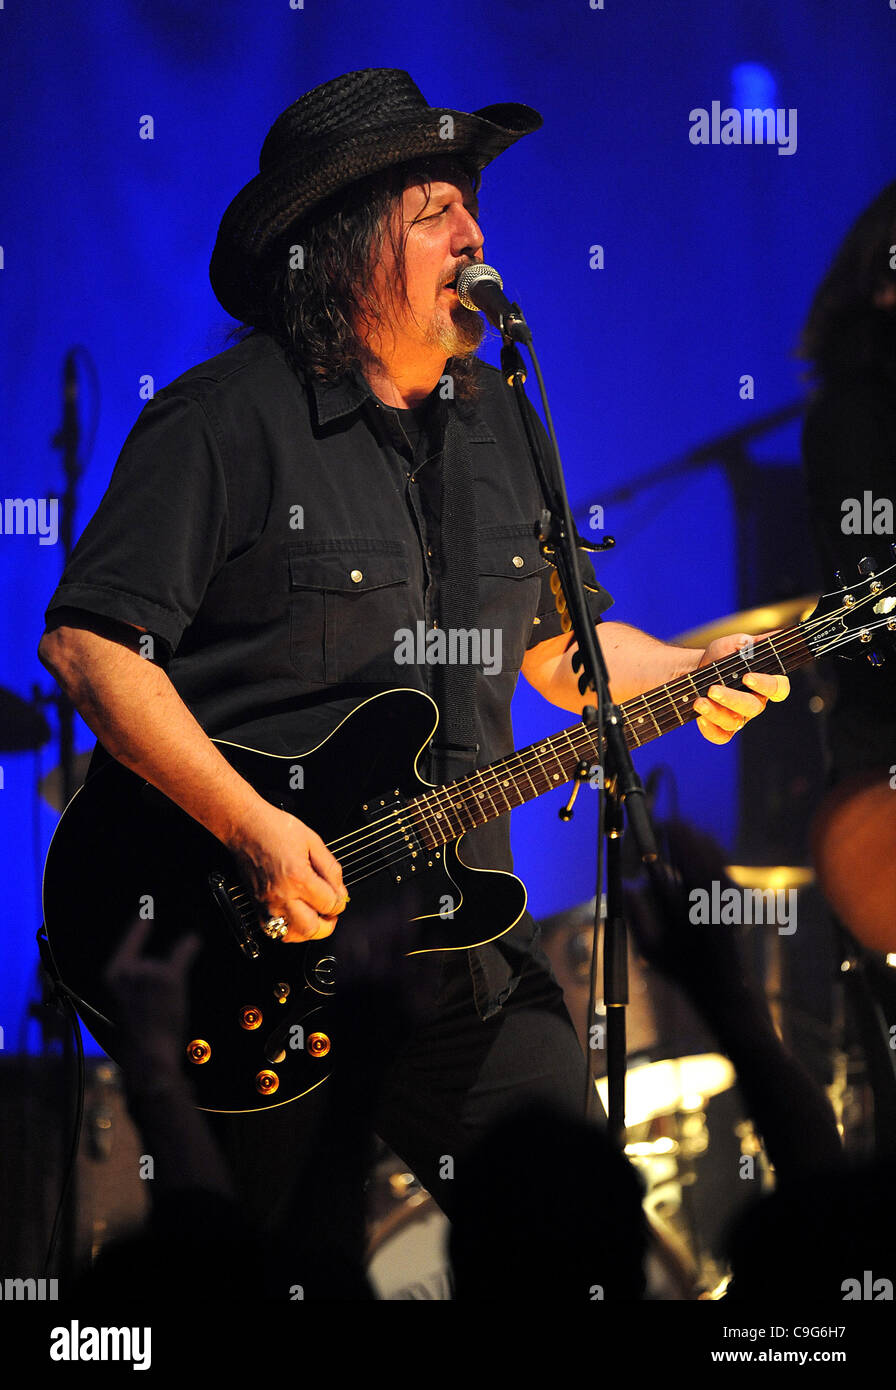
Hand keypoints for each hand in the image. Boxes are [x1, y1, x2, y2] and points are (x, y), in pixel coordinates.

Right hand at [104, 917, 200, 1070]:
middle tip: (161, 1002)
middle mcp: (128, 969)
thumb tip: (144, 961)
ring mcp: (149, 971)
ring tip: (166, 1011)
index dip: (138, 928)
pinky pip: (183, 954)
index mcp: (111, 975)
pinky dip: (189, 947)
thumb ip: (131, 980)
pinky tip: (194, 940)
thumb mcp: (124, 1004)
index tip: (146, 912)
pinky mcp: (169, 977)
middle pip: (150, 960)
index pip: (126, 943)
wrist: (148, 1057)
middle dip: (160, 978)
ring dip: (171, 985)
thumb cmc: (137, 1034)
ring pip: (168, 968)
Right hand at [231, 803, 347, 942]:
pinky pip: (274, 931)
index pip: (329, 904)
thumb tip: (340, 890)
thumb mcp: (313, 841)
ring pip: (292, 935)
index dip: (340, 901)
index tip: (339, 895)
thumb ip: (331, 868)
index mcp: (298, 877)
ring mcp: (267, 904)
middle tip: (330, 910)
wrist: (246, 827)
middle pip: (312, 928)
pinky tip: (295, 916)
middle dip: (327, 923)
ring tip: (314, 915)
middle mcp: (282, 895)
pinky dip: (289, 929)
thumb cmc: (276, 829)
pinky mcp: (257, 906)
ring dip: (308, 929)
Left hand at [693, 632, 789, 743]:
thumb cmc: (720, 656)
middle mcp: (755, 702)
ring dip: (715, 712)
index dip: (767, 685)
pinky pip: (721, 736)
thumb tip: (777, 636)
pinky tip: (700, 716)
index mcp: (765, 683)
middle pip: (753, 707)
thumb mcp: (736, 643)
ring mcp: (739, 718)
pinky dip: (710, 728)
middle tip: (713, 689)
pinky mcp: (722, 729)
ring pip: (735, 722)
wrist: (694, 670)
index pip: (779, 688)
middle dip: (732, 698)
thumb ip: (754, 643)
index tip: (747, 677)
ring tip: (699, 701)